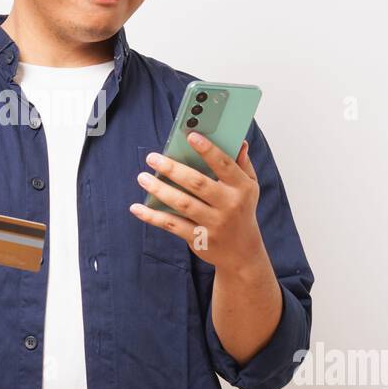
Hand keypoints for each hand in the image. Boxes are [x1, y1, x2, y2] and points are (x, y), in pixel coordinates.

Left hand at [129, 132, 268, 271]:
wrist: (242, 253)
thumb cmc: (242, 211)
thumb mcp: (250, 187)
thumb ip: (242, 165)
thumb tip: (240, 142)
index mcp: (241, 188)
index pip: (224, 165)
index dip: (208, 150)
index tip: (191, 135)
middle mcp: (229, 205)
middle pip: (197, 183)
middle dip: (173, 168)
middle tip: (152, 158)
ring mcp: (214, 224)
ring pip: (182, 203)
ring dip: (159, 189)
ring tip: (142, 177)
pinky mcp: (199, 239)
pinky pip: (172, 225)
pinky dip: (153, 217)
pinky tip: (137, 208)